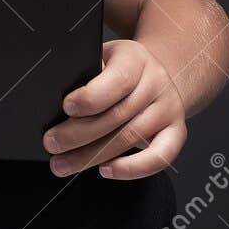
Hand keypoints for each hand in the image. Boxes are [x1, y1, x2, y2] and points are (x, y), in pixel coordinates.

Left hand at [42, 38, 186, 179]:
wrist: (160, 74)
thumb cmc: (122, 69)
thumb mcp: (104, 57)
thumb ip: (87, 73)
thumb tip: (56, 104)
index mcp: (135, 59)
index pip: (117, 80)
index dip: (91, 97)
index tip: (66, 107)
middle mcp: (156, 84)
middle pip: (118, 115)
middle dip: (78, 134)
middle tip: (51, 143)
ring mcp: (169, 109)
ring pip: (130, 138)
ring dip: (93, 156)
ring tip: (63, 164)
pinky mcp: (177, 133)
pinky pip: (159, 157)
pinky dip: (132, 169)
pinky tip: (105, 170)